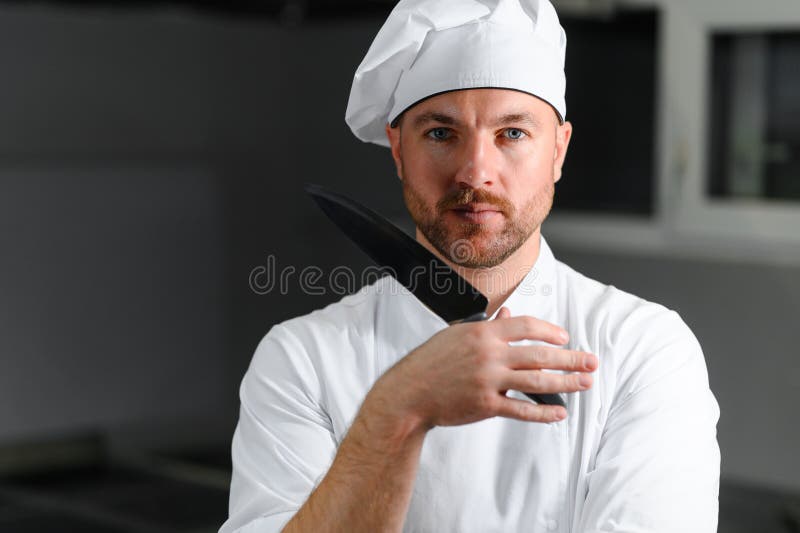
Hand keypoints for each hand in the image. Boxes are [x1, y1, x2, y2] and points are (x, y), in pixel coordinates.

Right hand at [370, 307, 597, 429]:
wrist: (409, 392)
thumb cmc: (432, 361)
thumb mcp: (458, 335)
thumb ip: (487, 327)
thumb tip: (508, 315)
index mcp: (483, 333)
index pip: (526, 326)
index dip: (550, 332)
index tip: (565, 338)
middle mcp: (489, 355)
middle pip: (540, 355)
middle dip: (571, 359)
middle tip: (592, 362)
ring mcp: (488, 381)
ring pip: (536, 381)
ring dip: (566, 383)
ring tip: (585, 383)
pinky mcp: (485, 406)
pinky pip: (521, 409)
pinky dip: (543, 412)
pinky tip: (559, 412)